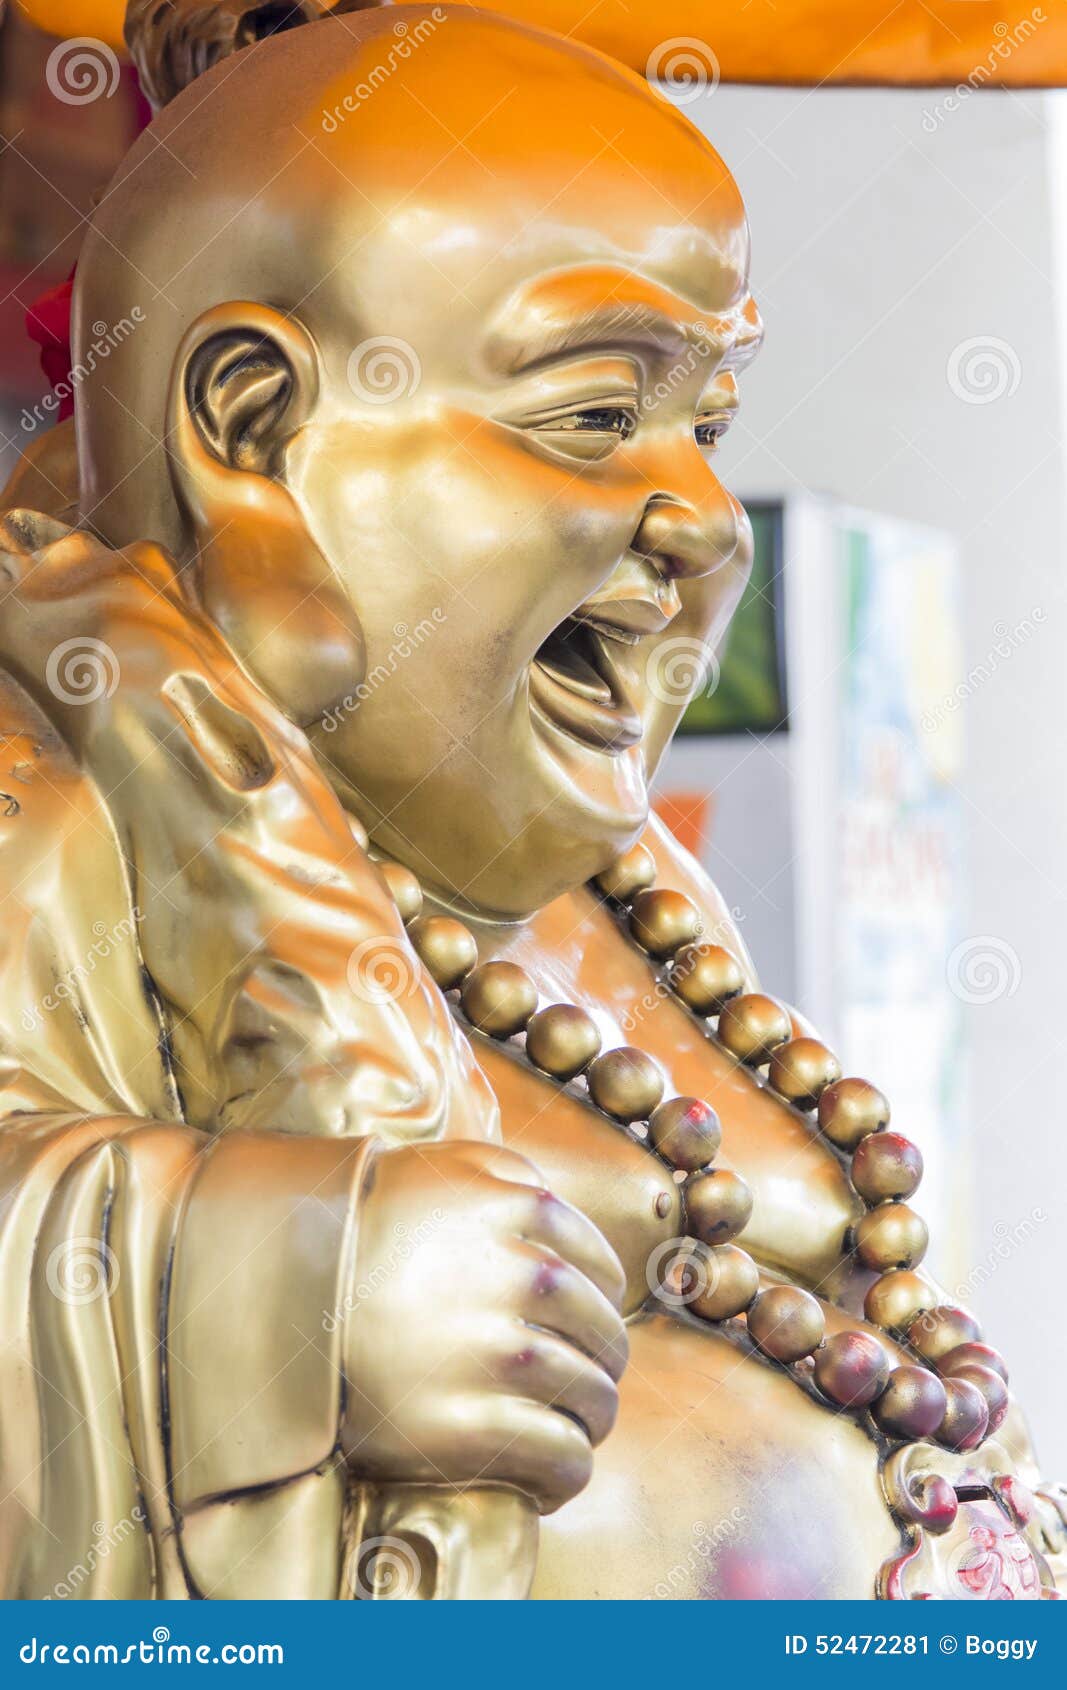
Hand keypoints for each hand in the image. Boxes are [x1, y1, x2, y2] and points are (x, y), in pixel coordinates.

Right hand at [341, 1140, 626, 1511]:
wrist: (279, 1295)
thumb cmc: (362, 1229)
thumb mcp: (438, 1168)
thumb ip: (507, 1171)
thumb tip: (555, 1201)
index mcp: (519, 1211)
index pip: (603, 1270)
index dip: (600, 1303)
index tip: (583, 1324)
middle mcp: (523, 1279)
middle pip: (604, 1336)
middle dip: (600, 1363)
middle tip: (580, 1380)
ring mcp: (499, 1354)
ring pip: (593, 1400)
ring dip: (590, 1419)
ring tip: (568, 1427)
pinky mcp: (470, 1427)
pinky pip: (563, 1457)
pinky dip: (568, 1470)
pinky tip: (549, 1472)